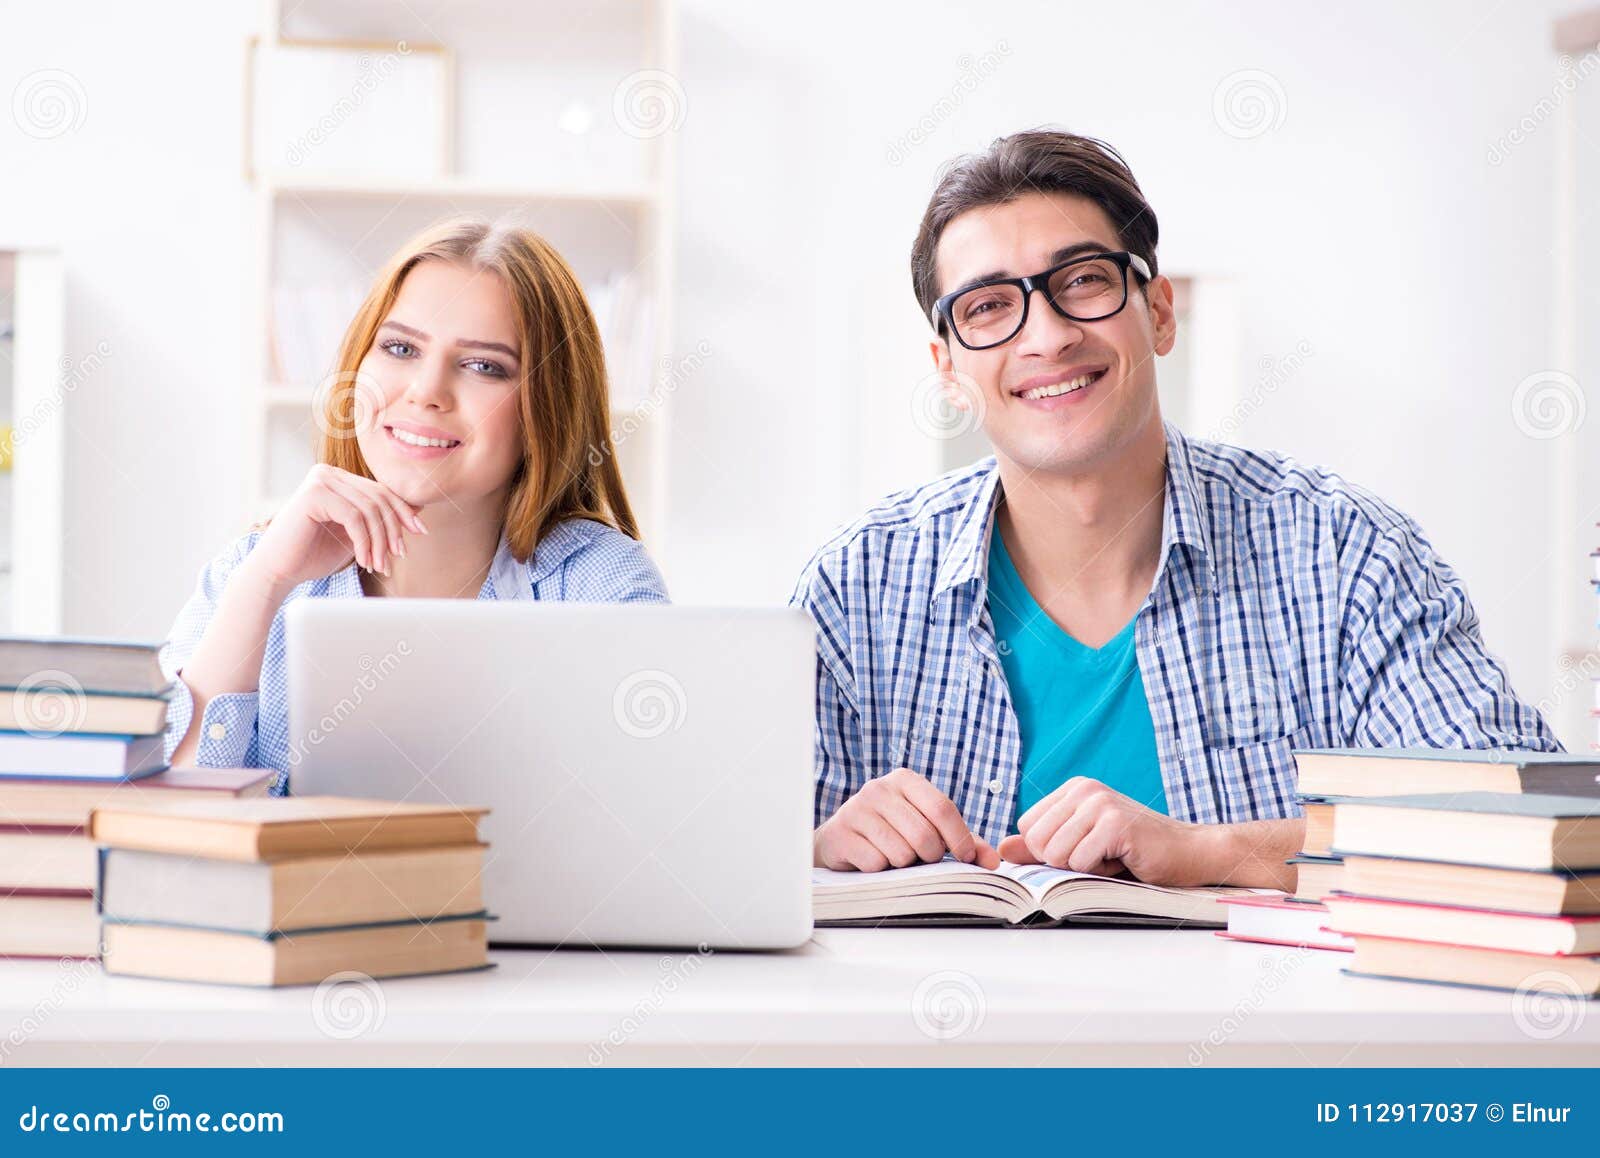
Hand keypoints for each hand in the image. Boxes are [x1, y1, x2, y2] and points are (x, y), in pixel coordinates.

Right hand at [242, 463, 426, 592]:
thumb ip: (378, 520)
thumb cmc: (312, 555)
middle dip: (393, 528)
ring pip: (369, 509)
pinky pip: (354, 517)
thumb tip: (417, 506)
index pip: (380, 490)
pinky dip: (365, 542)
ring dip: (379, 541)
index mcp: (337, 478)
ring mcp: (319, 480)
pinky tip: (366, 561)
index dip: (403, 510)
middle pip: (378, 497)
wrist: (277, 572)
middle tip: (400, 554)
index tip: (420, 531)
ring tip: (380, 565)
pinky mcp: (314, 494)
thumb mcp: (355, 535)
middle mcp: (327, 473)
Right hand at [814, 768, 1000, 871]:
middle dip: (929, 857)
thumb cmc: (891, 831)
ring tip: (893, 856)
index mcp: (905, 780)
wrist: (840, 838)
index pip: (942, 808)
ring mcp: (856, 810)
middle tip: (920, 858)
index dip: (960, 838)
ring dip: (903, 865)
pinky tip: (872, 859)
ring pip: (900, 853)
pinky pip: (875, 864)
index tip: (967, 858)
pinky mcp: (840, 834)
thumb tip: (992, 861)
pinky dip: (880, 871)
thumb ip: (961, 840)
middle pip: (924, 835)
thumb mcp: (926, 826)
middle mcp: (879, 788)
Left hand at [996, 777, 1215, 885]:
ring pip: (1056, 854)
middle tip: (1100, 855)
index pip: (1027, 828)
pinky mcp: (1115, 823)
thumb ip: (1040, 847)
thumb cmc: (1133, 853)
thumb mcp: (1079, 847)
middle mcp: (1084, 789)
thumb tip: (1001, 849)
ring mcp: (1100, 803)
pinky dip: (1101, 871)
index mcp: (1072, 789)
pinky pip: (1081, 861)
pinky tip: (1124, 858)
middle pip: (1037, 842)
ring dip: (1083, 868)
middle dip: (1065, 862)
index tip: (1084, 848)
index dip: (1050, 851)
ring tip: (1112, 856)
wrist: (1187, 852)